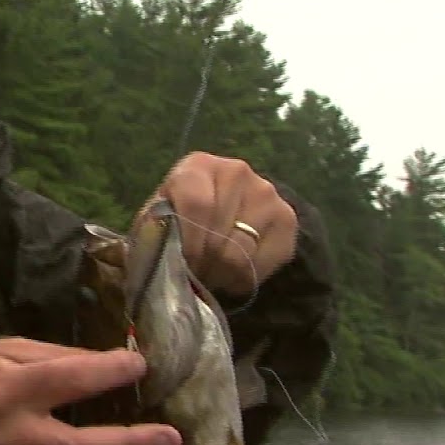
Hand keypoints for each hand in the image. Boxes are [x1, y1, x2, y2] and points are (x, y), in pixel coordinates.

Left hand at [142, 151, 298, 295]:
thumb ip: (157, 231)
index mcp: (198, 166)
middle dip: (203, 262)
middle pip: (218, 233)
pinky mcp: (287, 218)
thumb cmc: (178, 219)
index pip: (197, 204)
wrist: (218, 217)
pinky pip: (263, 264)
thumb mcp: (157, 220)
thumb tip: (166, 256)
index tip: (182, 262)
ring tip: (211, 272)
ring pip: (241, 252)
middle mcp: (236, 171)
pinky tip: (232, 273)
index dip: (188, 242)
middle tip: (195, 271)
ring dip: (221, 273)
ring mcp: (266, 193)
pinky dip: (244, 278)